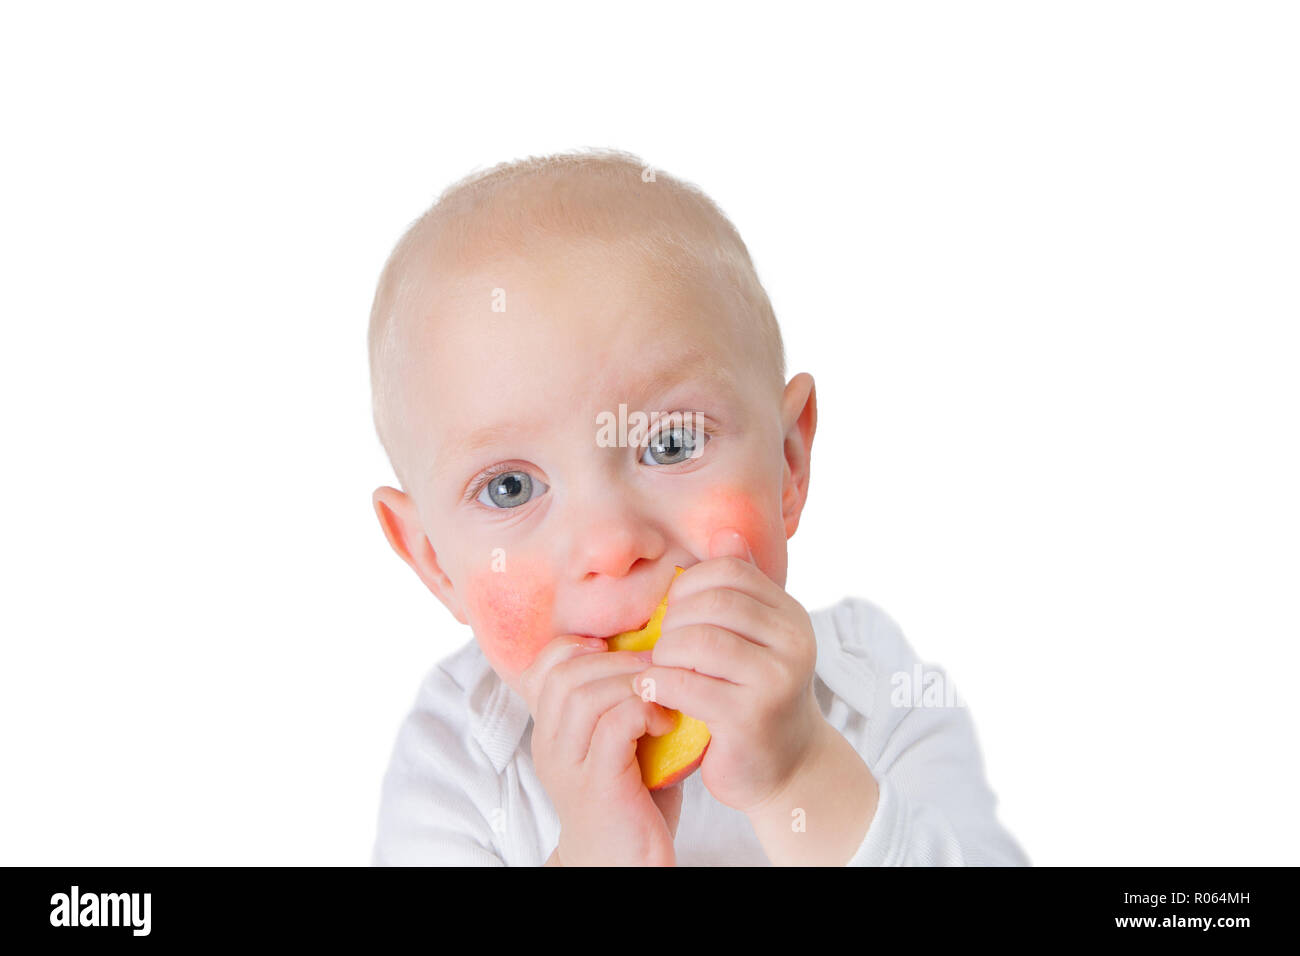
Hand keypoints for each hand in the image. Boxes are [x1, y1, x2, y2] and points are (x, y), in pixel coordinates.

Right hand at [520, 635, 684, 865]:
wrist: (627, 870)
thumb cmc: (634, 807)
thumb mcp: (622, 747)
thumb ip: (624, 706)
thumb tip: (659, 655)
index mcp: (551, 733)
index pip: (543, 668)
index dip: (579, 646)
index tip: (619, 649)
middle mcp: (550, 747)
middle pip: (563, 675)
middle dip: (614, 658)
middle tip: (655, 664)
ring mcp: (569, 767)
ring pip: (584, 694)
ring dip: (631, 682)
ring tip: (662, 690)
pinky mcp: (597, 785)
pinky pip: (613, 725)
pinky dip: (644, 711)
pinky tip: (666, 723)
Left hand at [636, 528, 826, 812]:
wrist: (784, 771)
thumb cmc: (754, 698)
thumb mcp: (751, 639)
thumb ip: (739, 590)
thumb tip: (726, 531)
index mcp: (790, 615)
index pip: (729, 571)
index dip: (688, 586)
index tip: (673, 614)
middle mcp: (793, 641)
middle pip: (710, 603)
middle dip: (672, 623)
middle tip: (663, 649)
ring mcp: (776, 679)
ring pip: (696, 641)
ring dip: (664, 655)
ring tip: (661, 671)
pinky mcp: (751, 717)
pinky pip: (686, 684)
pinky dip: (658, 685)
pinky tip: (653, 692)